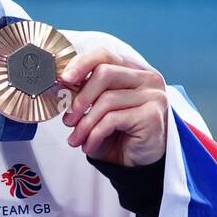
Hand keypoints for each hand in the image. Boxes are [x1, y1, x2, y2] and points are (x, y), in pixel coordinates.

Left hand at [60, 48, 167, 166]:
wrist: (136, 162)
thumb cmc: (116, 133)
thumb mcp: (97, 109)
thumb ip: (86, 92)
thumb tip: (63, 82)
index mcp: (132, 70)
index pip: (105, 54)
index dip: (81, 64)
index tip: (64, 79)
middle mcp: (147, 78)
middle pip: (104, 73)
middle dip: (80, 98)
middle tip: (68, 119)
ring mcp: (153, 95)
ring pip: (106, 100)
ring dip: (84, 123)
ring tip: (76, 138)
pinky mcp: (152, 115)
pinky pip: (112, 120)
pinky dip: (94, 134)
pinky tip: (89, 145)